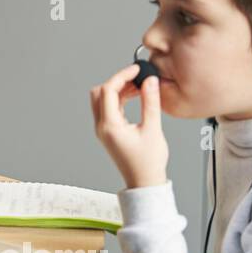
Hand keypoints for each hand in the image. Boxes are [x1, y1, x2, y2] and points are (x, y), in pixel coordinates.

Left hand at [89, 62, 168, 188]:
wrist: (144, 183)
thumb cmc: (148, 162)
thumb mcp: (152, 129)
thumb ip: (150, 103)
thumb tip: (149, 82)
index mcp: (109, 125)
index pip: (108, 90)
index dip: (122, 76)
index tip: (136, 69)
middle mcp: (101, 126)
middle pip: (99, 93)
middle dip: (117, 82)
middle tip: (137, 78)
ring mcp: (103, 130)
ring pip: (103, 100)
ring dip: (119, 90)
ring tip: (140, 87)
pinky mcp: (109, 132)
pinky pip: (109, 109)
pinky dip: (120, 100)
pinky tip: (136, 97)